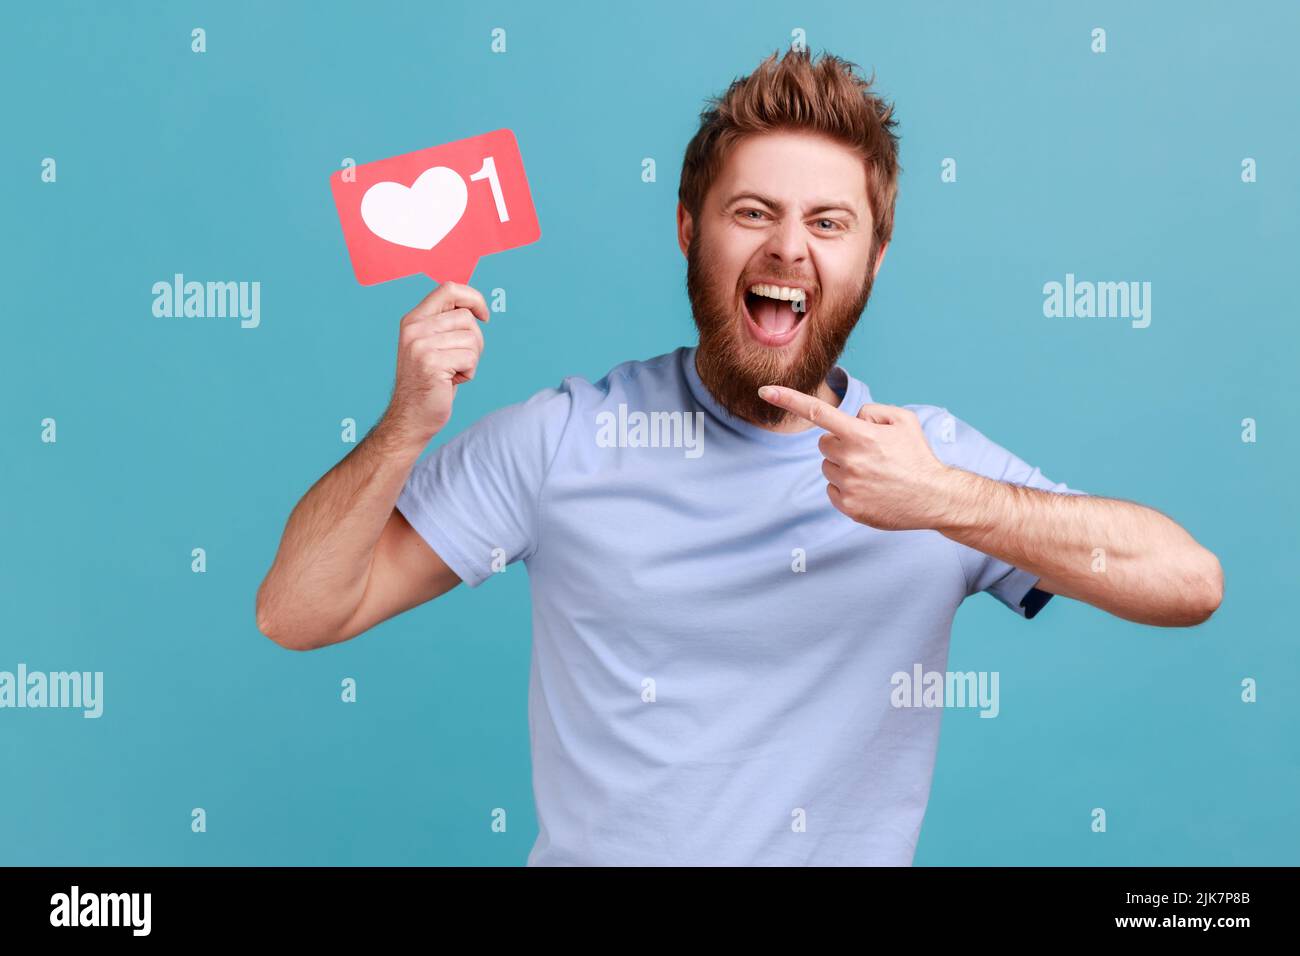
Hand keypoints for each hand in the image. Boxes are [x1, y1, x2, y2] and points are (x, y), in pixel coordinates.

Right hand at [383, 281, 489, 443]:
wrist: (411, 417)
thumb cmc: (430, 382)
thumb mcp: (433, 345)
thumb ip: (446, 323)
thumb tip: (474, 305)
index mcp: (414, 319)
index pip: (448, 289)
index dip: (473, 298)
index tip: (484, 316)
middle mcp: (414, 328)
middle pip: (466, 317)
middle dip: (475, 341)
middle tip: (461, 361)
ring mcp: (420, 345)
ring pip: (471, 338)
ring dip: (472, 359)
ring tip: (454, 372)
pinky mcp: (430, 363)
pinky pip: (470, 358)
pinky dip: (469, 373)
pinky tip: (453, 382)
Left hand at [757, 385, 954, 531]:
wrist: (935, 497)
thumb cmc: (917, 456)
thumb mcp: (903, 420)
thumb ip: (872, 411)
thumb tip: (851, 419)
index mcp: (860, 434)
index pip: (817, 412)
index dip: (788, 399)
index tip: (765, 390)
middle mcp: (850, 459)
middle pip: (824, 443)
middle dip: (841, 443)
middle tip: (869, 452)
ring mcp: (848, 485)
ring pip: (828, 467)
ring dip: (844, 466)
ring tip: (874, 472)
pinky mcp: (848, 507)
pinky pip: (832, 489)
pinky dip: (846, 487)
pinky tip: (870, 488)